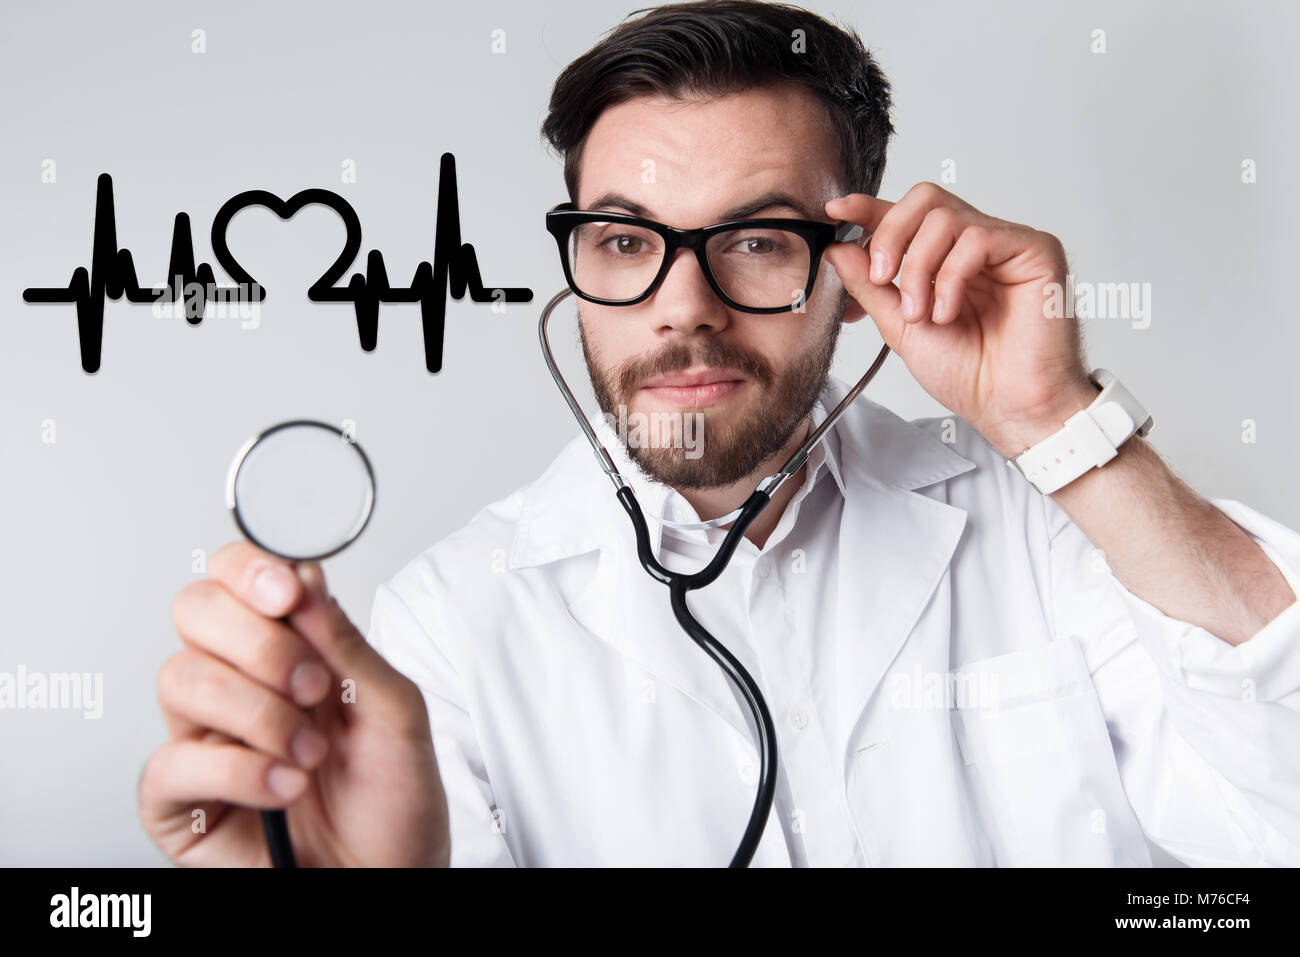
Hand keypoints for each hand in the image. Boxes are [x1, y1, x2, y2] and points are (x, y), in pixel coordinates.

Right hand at [139, 542, 449, 865]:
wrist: (390, 879)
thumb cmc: (394, 801)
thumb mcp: (396, 712)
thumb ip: (348, 646)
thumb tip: (305, 579)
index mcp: (288, 650)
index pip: (236, 577)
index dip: (251, 570)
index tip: (288, 594)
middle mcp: (238, 685)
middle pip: (195, 611)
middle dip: (259, 643)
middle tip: (312, 686)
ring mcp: (204, 740)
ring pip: (179, 678)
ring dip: (258, 713)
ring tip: (310, 754)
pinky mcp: (180, 802)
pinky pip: (171, 763)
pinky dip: (238, 773)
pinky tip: (284, 787)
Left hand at [823, 182, 1097, 457]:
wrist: (1007, 407)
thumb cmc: (968, 374)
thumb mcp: (901, 326)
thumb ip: (871, 286)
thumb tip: (838, 249)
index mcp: (947, 258)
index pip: (908, 215)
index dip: (871, 208)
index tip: (837, 211)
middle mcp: (977, 245)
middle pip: (926, 199)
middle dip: (891, 234)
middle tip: (881, 277)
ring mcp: (1006, 244)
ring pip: (945, 216)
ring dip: (919, 268)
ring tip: (921, 314)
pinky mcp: (1035, 250)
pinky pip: (978, 237)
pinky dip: (950, 277)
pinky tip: (948, 312)